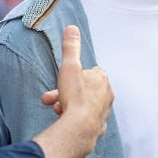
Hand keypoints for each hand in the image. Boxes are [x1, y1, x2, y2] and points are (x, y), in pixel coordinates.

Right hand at [52, 25, 111, 146]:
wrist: (79, 129)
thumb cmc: (75, 96)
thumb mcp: (69, 67)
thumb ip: (70, 48)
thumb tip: (72, 28)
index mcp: (102, 78)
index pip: (87, 71)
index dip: (72, 75)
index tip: (61, 81)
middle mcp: (107, 94)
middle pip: (82, 89)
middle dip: (64, 93)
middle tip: (50, 100)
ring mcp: (104, 111)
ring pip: (82, 104)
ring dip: (67, 105)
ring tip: (56, 110)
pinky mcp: (99, 127)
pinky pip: (85, 120)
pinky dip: (74, 119)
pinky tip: (65, 121)